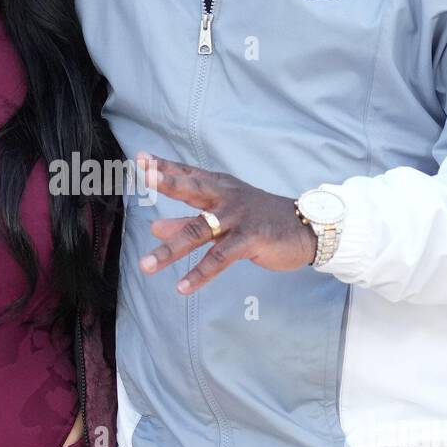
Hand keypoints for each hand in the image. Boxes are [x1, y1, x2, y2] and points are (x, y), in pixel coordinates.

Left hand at [135, 151, 316, 293]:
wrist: (306, 230)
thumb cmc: (261, 221)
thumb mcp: (223, 217)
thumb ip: (188, 221)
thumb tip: (154, 227)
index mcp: (220, 188)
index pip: (188, 174)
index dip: (164, 167)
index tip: (140, 159)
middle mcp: (227, 198)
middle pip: (193, 189)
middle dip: (168, 182)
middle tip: (144, 176)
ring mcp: (238, 217)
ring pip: (198, 231)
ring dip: (170, 250)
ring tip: (145, 265)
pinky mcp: (249, 239)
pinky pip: (219, 258)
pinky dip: (199, 274)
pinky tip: (182, 286)